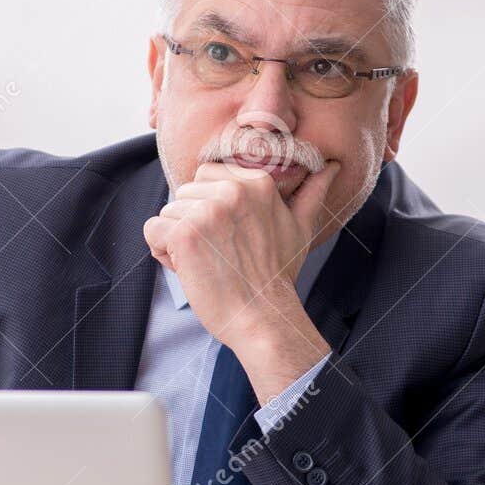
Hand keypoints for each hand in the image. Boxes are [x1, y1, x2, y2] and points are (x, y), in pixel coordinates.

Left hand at [143, 160, 339, 395]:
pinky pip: (152, 230)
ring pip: (167, 213)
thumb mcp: (300, 228)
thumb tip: (332, 166)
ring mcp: (206, 211)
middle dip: (191, 222)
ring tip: (207, 263)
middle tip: (219, 253)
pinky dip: (161, 252)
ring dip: (176, 240)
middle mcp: (231, 190)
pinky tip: (188, 268)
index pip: (206, 176)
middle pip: (183, 193)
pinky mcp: (184, 234)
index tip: (228, 235)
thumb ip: (312, 193)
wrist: (262, 317)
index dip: (209, 207)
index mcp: (256, 182)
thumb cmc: (276, 276)